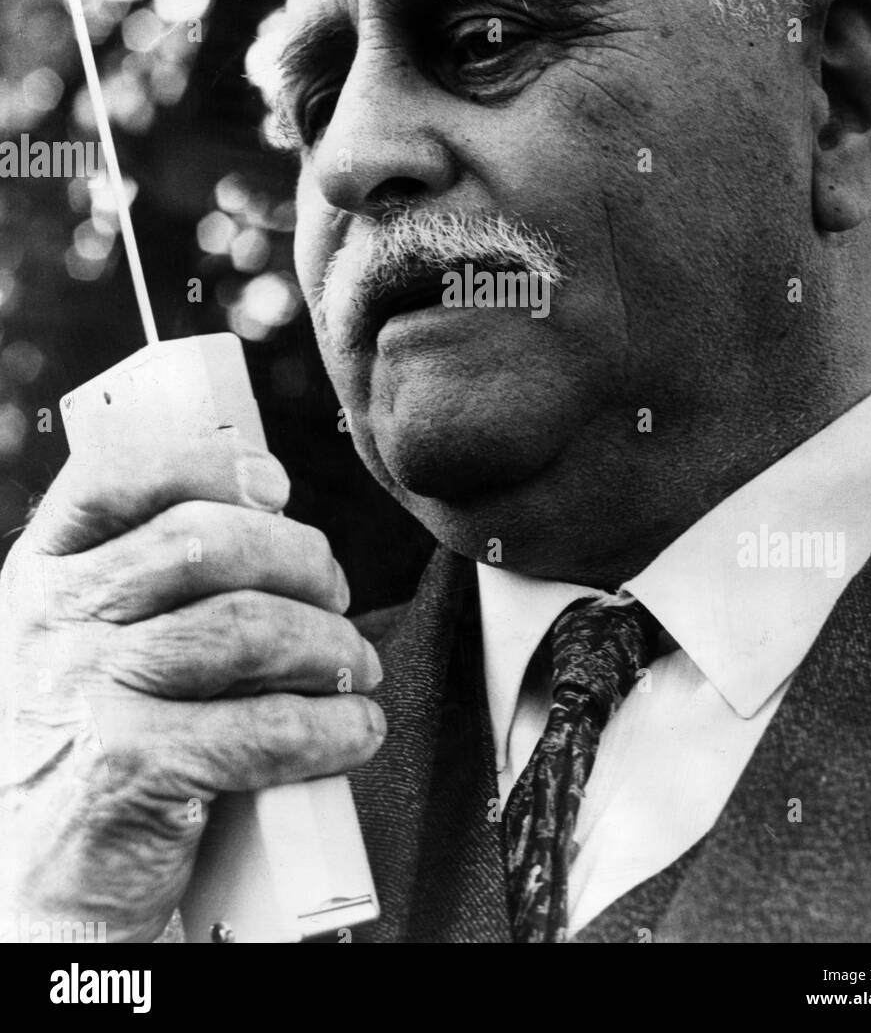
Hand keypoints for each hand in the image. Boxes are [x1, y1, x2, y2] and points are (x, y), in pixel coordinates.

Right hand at [0, 433, 383, 942]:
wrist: (45, 877)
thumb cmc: (97, 734)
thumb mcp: (90, 636)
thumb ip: (148, 569)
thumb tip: (266, 502)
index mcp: (44, 572)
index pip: (114, 477)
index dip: (207, 466)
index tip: (275, 486)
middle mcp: (53, 621)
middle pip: (203, 544)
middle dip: (299, 561)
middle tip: (335, 596)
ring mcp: (83, 693)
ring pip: (244, 628)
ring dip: (328, 645)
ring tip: (353, 666)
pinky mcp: (126, 769)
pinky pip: (261, 726)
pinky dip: (330, 727)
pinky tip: (353, 730)